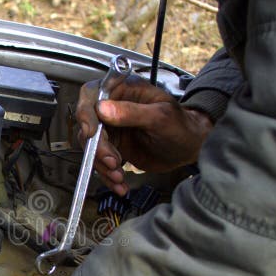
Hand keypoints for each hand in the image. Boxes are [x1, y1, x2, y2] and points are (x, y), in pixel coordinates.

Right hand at [76, 75, 212, 194]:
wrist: (189, 149)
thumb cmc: (181, 126)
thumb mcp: (160, 117)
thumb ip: (131, 112)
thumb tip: (102, 108)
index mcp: (123, 91)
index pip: (92, 95)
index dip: (86, 113)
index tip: (91, 133)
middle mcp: (113, 108)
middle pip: (88, 125)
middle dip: (98, 148)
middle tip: (113, 162)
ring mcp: (112, 128)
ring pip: (91, 147)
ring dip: (102, 165)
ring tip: (119, 177)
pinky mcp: (113, 147)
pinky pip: (100, 162)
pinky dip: (107, 176)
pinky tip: (119, 184)